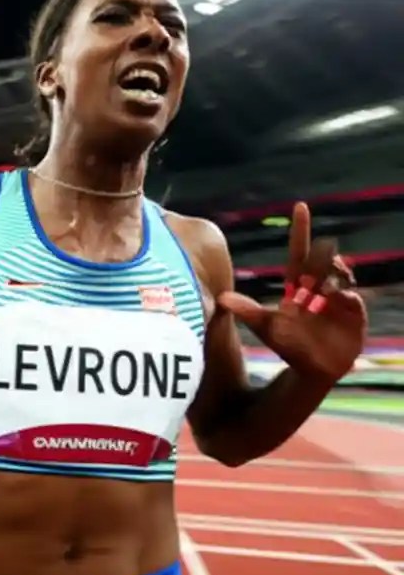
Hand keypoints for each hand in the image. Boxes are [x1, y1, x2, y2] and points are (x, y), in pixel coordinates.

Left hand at [218, 202, 367, 385]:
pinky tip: (341, 302)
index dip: (299, 230)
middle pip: (322, 260)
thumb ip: (247, 311)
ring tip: (325, 289)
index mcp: (297, 284)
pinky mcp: (354, 314)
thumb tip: (220, 298)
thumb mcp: (265, 326)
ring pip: (340, 275)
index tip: (300, 205)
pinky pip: (354, 299)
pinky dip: (347, 298)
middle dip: (322, 255)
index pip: (299, 251)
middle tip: (319, 257)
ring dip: (334, 276)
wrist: (313, 369)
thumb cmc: (288, 343)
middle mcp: (319, 287)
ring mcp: (338, 299)